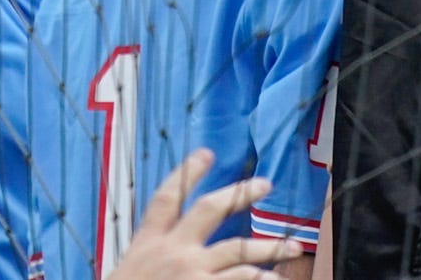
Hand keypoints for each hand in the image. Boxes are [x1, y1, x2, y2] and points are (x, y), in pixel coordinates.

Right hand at [100, 152, 278, 279]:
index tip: (206, 153)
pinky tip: (276, 279)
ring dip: (270, 247)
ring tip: (293, 247)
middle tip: (264, 183)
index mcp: (146, 244)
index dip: (187, 172)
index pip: (166, 199)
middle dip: (240, 193)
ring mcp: (191, 272)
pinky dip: (261, 279)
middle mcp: (172, 251)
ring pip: (239, 249)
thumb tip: (173, 252)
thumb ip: (150, 259)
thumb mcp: (128, 272)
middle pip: (210, 209)